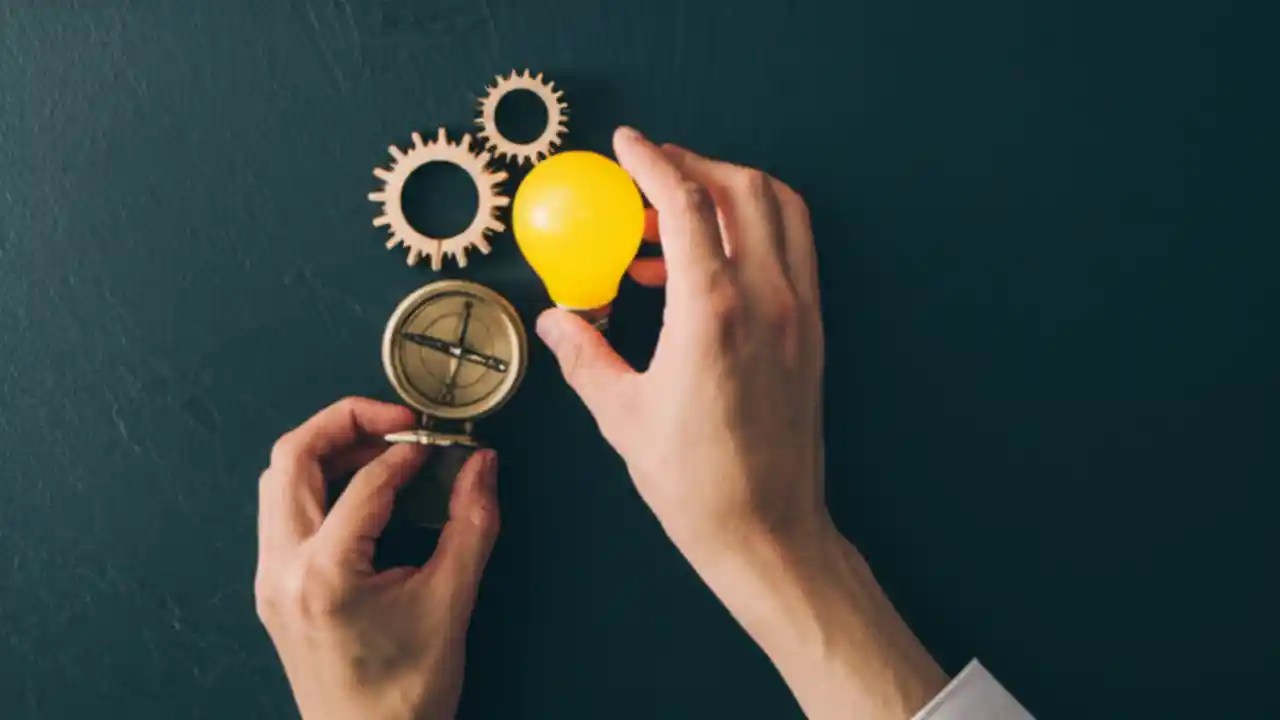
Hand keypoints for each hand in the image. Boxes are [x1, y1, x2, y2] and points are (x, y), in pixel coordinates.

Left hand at [255, 397, 498, 719]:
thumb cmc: (407, 692)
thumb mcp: (451, 602)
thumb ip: (472, 524)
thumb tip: (481, 465)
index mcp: (324, 573)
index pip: (365, 481)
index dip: (406, 451)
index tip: (439, 444)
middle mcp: (282, 569)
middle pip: (291, 459)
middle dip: (343, 422)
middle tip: (395, 418)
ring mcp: (270, 579)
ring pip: (279, 482)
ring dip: (325, 450)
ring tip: (379, 445)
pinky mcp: (275, 588)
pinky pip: (283, 512)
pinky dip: (317, 484)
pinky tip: (361, 488)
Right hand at [538, 127, 825, 566]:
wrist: (770, 532)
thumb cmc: (698, 484)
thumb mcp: (622, 417)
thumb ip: (585, 354)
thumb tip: (555, 318)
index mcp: (715, 314)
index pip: (689, 204)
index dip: (653, 162)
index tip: (627, 144)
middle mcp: (768, 300)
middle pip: (745, 188)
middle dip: (694, 165)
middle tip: (648, 176)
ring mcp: (798, 314)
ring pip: (780, 211)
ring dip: (729, 194)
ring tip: (670, 222)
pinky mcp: (811, 333)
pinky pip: (790, 251)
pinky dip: (752, 233)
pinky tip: (702, 269)